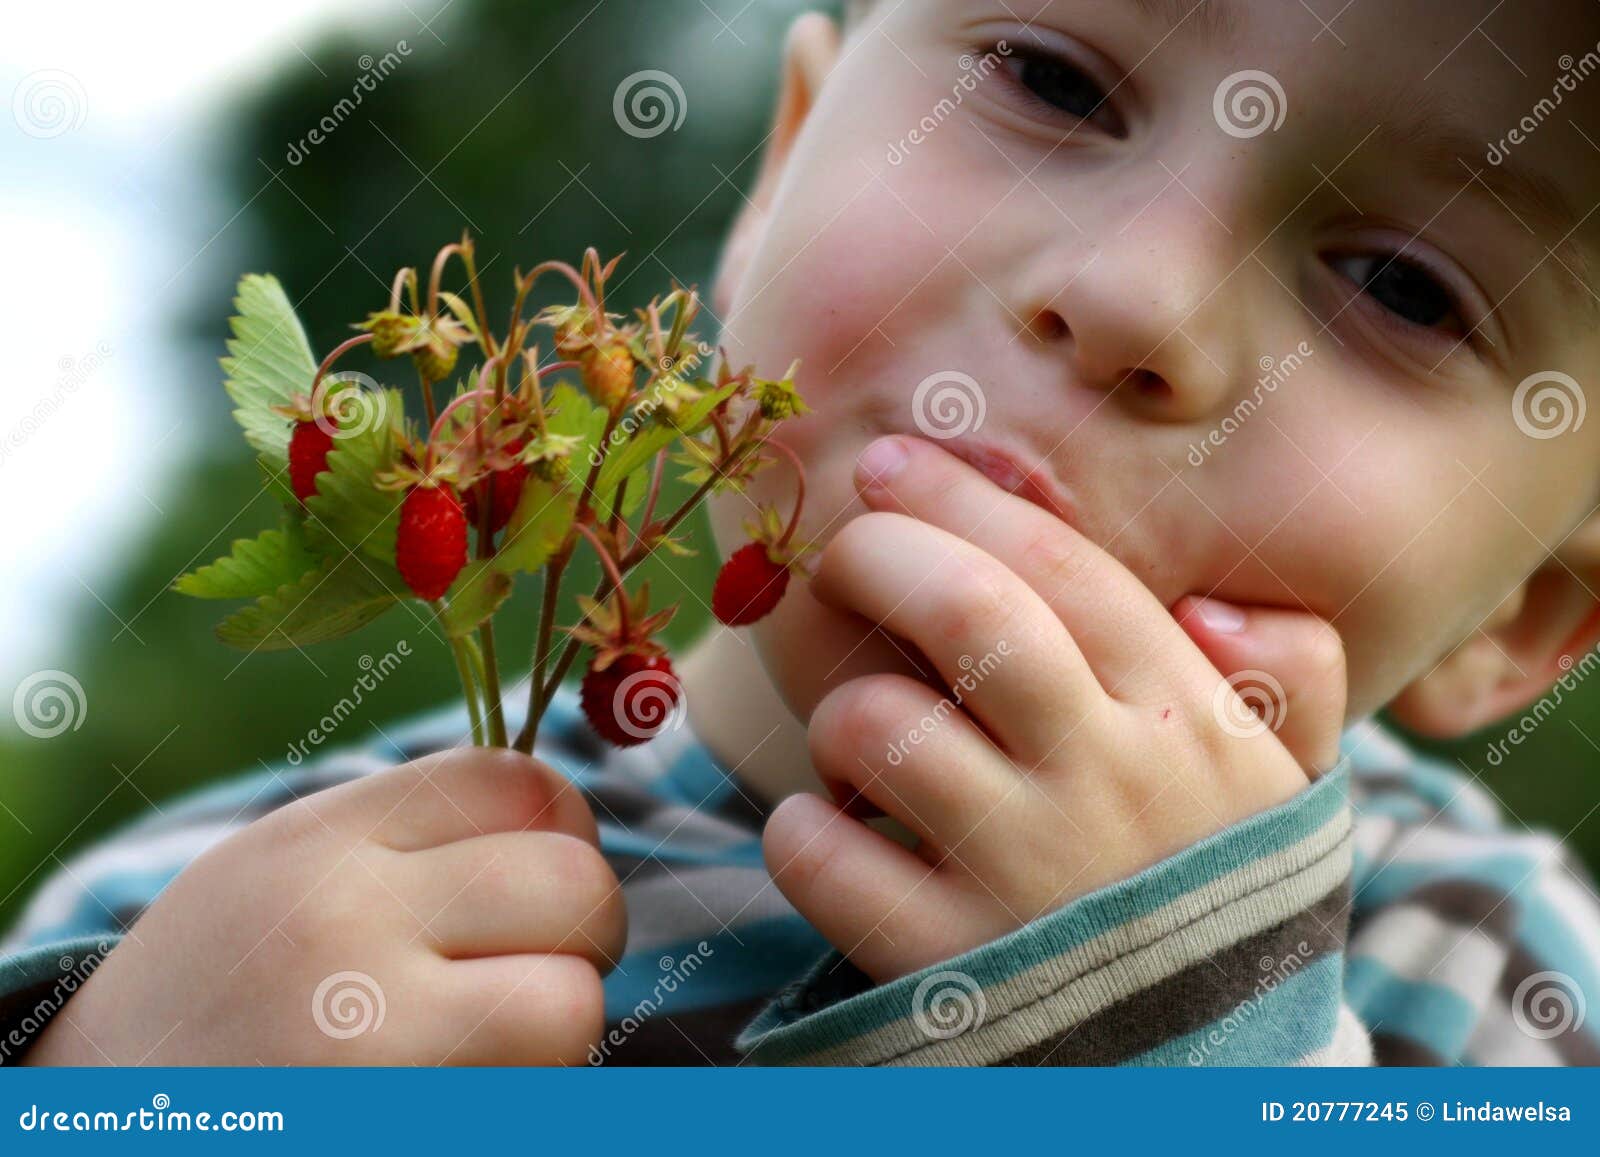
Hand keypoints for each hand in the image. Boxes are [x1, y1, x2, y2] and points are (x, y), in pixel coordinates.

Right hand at [27, 748, 623, 1064]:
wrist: (97, 1118)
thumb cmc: (221, 988)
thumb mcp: (285, 868)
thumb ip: (412, 834)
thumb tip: (569, 818)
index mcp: (324, 841)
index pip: (521, 783)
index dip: (565, 828)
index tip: (544, 875)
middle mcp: (348, 927)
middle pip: (577, 889)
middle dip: (587, 931)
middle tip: (542, 965)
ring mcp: (371, 1046)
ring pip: (573, 1010)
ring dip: (558, 1029)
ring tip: (493, 1039)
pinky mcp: (404, 1131)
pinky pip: (532, 1102)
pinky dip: (521, 1097)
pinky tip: (453, 1092)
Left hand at [764, 435, 1346, 982]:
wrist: (1200, 1083)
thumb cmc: (1216, 898)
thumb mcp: (1293, 787)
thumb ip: (1294, 678)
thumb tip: (1210, 608)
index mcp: (1188, 720)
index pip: (1061, 568)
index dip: (961, 498)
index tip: (890, 464)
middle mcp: (1106, 783)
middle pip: (965, 613)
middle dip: (880, 554)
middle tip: (841, 553)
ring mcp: (1021, 876)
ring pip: (876, 726)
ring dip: (839, 711)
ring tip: (862, 736)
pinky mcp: (940, 965)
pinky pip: (819, 854)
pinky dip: (801, 828)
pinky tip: (833, 830)